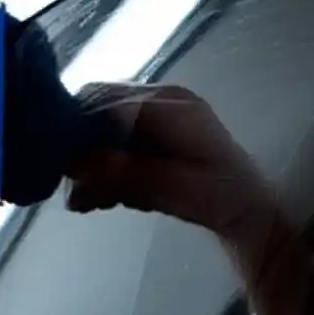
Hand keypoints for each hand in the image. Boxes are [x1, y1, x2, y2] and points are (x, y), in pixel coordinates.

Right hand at [67, 82, 272, 240]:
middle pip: (98, 114)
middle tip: (74, 191)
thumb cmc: (220, 198)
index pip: (105, 101)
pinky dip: (107, 174)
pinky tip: (106, 200)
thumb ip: (126, 173)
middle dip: (81, 152)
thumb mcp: (174, 188)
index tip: (63, 166)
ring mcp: (157, 121)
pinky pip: (117, 148)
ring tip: (87, 204)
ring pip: (103, 134)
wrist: (250, 213)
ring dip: (92, 169)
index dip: (76, 129)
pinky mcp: (154, 141)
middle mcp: (160, 103)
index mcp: (169, 105)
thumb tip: (76, 164)